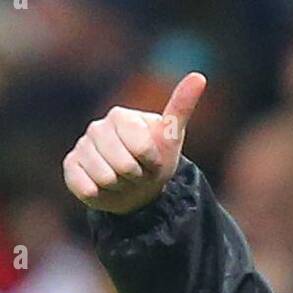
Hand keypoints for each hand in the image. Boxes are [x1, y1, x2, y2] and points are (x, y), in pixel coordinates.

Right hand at [62, 71, 206, 214]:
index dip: (151, 163)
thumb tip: (200, 77)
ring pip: (105, 178)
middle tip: (137, 173)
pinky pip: (85, 187)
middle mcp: (98, 128)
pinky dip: (99, 194)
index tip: (152, 161)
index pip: (140, 147)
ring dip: (120, 187)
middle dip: (136, 177)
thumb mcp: (171, 137)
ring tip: (122, 180)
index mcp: (121, 117)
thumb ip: (181, 107)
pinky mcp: (71, 167)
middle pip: (123, 165)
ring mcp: (83, 146)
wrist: (137, 188)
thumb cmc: (155, 160)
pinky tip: (103, 188)